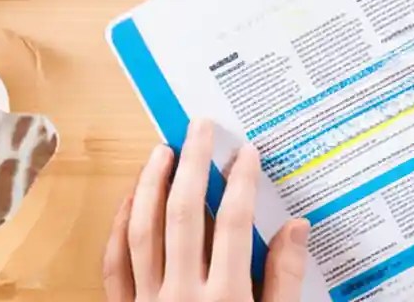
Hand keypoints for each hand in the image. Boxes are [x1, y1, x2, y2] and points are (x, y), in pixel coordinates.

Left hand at [103, 119, 309, 301]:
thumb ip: (284, 280)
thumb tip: (296, 228)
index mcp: (227, 297)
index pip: (234, 223)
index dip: (241, 183)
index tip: (247, 154)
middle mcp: (183, 294)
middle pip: (184, 214)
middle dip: (193, 165)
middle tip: (199, 128)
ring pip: (143, 231)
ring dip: (151, 185)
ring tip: (163, 152)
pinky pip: (116, 263)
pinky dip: (121, 228)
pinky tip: (131, 201)